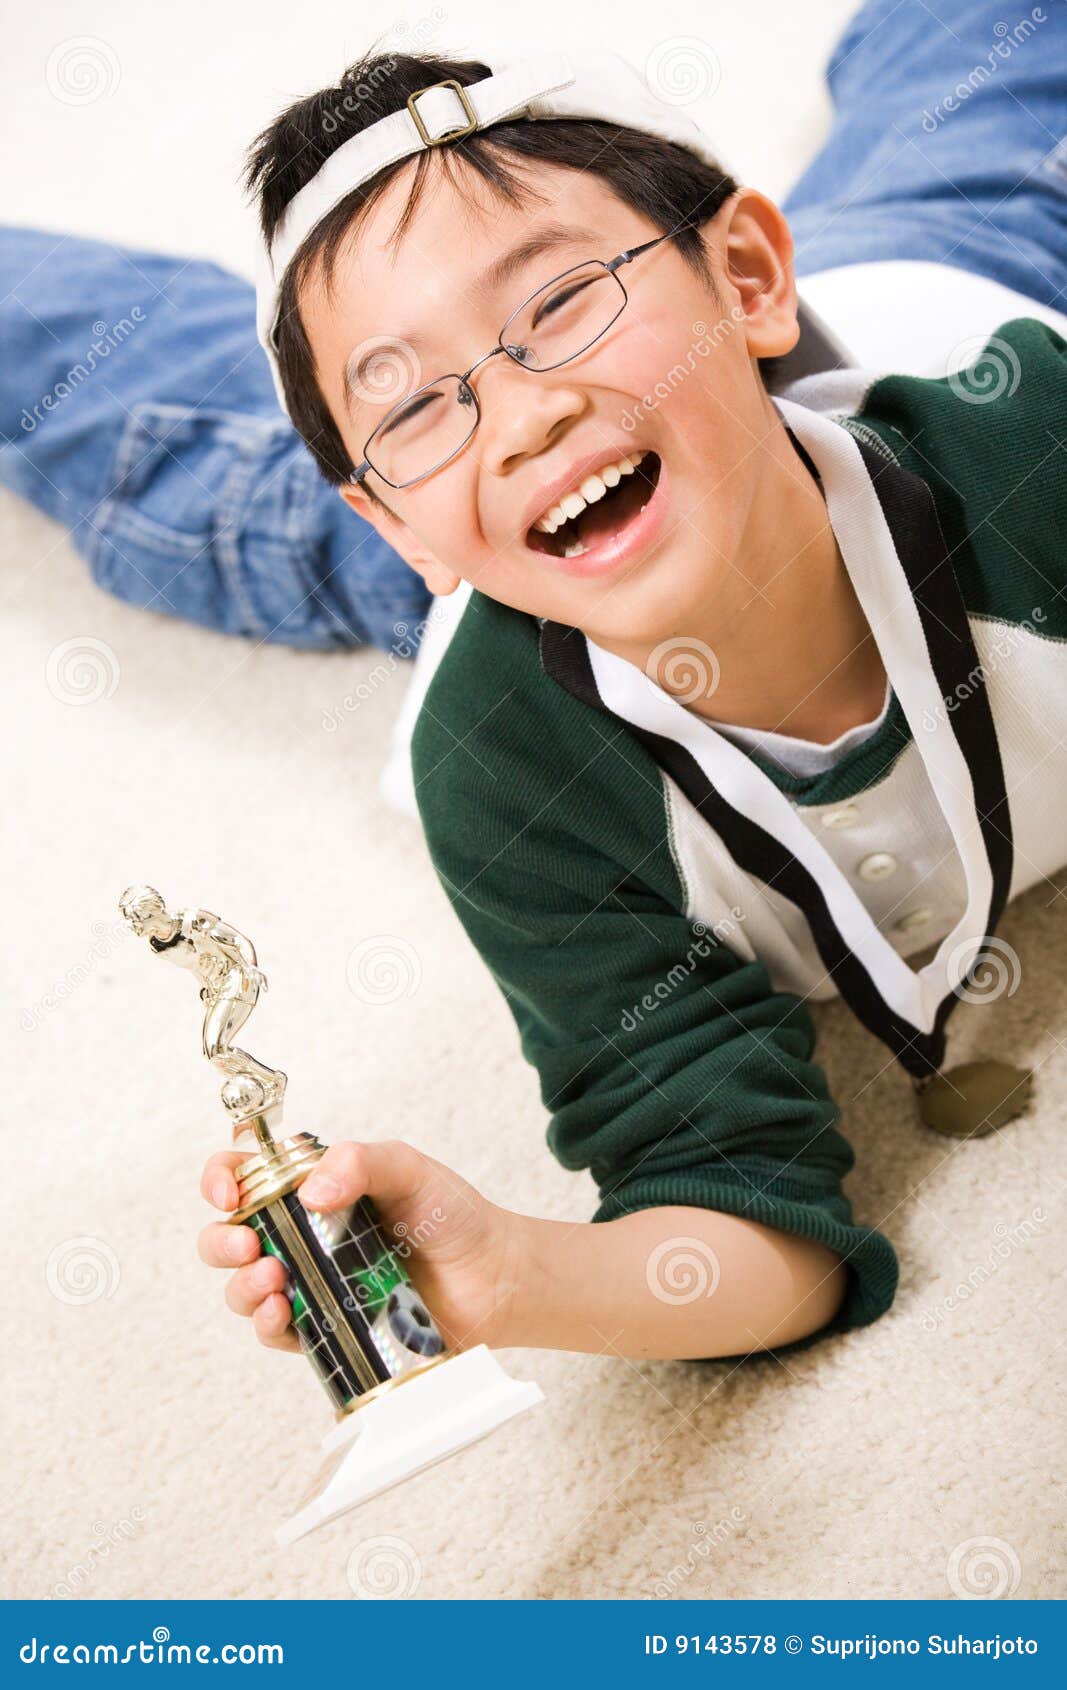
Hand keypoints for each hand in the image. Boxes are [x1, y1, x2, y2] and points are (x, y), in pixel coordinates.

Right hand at [197, 1138, 524, 1355]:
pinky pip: (279, 1334)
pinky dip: (269, 1325)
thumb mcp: (408, 1168)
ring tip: (273, 1279)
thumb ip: (360, 1162)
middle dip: (222, 1242)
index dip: (220, 1178)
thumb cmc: (450, 1215)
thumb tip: (309, 1189)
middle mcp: (303, 1236)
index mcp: (314, 1189)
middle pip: (228, 1238)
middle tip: (249, 1245)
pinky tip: (283, 1313)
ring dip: (242, 1287)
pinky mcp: (326, 1330)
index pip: (246, 1176)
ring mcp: (311, 1284)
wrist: (492, 1275)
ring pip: (244, 1289)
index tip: (228, 1191)